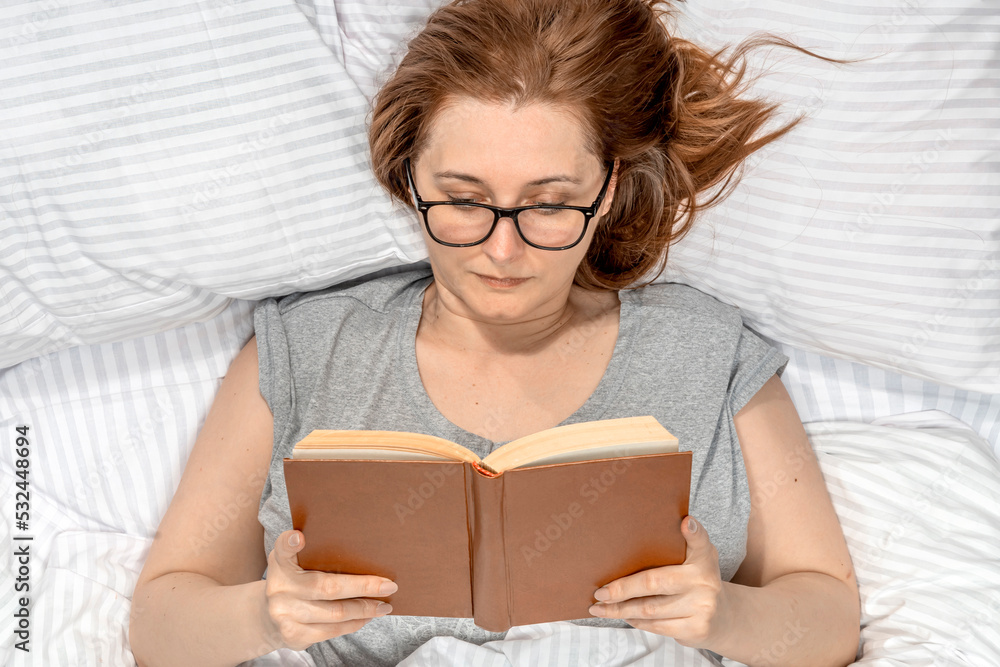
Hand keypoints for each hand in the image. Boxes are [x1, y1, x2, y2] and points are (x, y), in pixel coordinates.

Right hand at [260, 529, 397, 650]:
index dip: (290, 542)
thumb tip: (362, 550)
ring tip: (384, 605)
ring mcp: (284, 614)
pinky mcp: (293, 635)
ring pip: (335, 613)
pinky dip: (353, 624)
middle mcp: (279, 588)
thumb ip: (315, 553)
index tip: (300, 537)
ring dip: (364, 609)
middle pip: (328, 587)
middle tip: (389, 585)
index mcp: (281, 562)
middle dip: (363, 587)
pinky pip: (331, 631)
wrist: (268, 618)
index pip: (283, 548)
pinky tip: (366, 617)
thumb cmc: (294, 583)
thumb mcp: (294, 563)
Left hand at [587, 516, 728, 647]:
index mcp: (704, 558)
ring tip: (600, 607)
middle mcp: (706, 581)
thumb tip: (642, 534)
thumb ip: (678, 545)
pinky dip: (636, 621)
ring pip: (651, 609)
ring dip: (621, 609)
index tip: (685, 522)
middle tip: (600, 592)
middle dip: (622, 589)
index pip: (700, 541)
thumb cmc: (696, 582)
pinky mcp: (696, 629)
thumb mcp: (696, 559)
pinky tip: (624, 616)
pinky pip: (657, 626)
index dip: (693, 532)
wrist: (723, 618)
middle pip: (654, 582)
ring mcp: (703, 607)